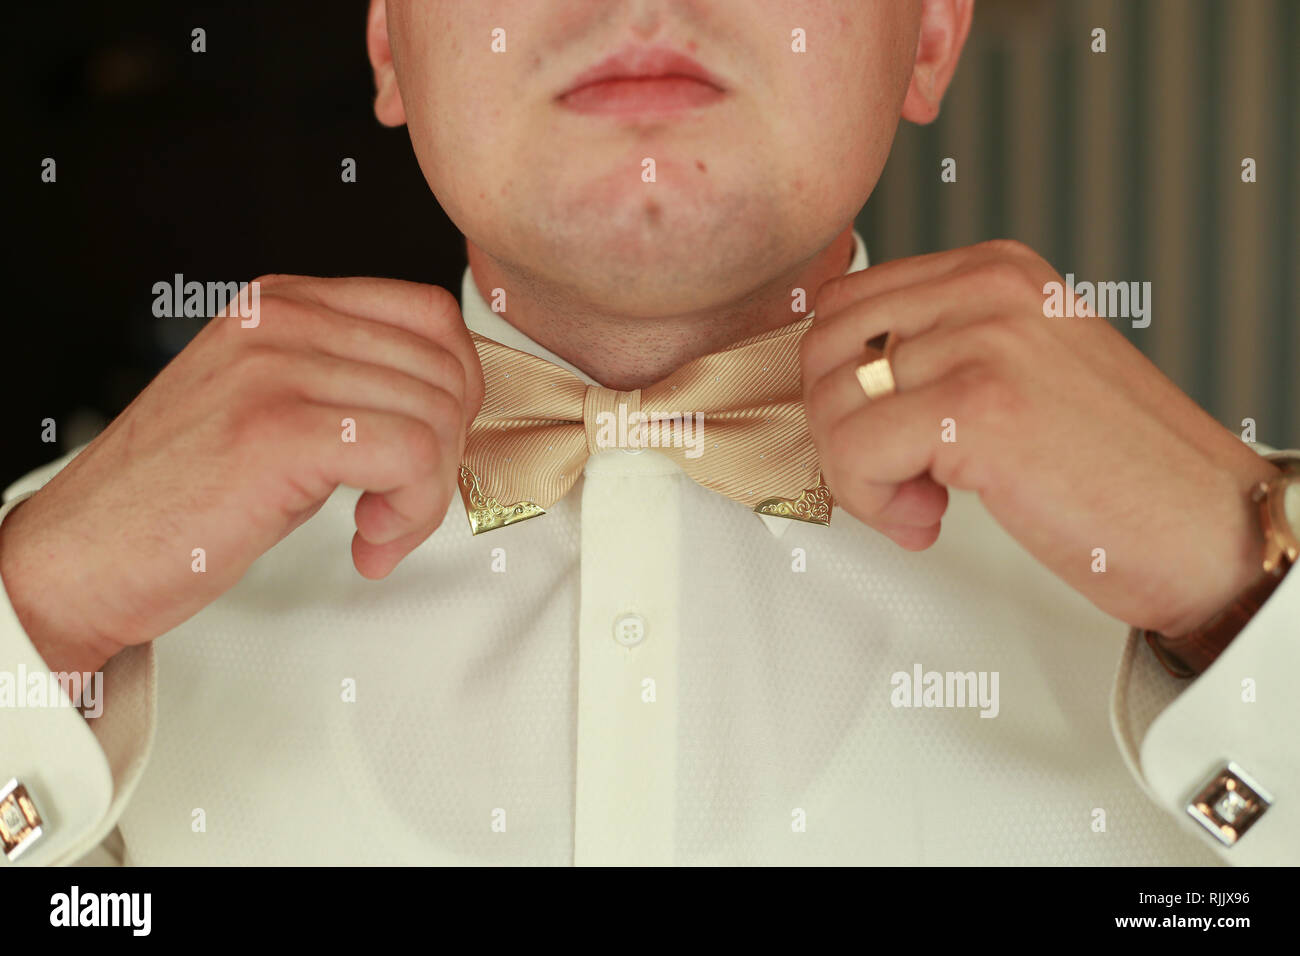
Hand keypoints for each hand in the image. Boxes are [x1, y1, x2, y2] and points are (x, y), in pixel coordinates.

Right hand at [0, 276, 482, 673]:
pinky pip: (410, 456)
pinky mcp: (276, 431)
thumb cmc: (179, 497)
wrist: (82, 557)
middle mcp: (280, 320)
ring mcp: (275, 370)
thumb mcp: (274, 409)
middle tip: (406, 504)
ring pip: (436, 414)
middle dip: (448, 450)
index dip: (456, 390)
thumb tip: (452, 403)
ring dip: (428, 493)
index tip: (429, 451)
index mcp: (282, 303)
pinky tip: (371, 542)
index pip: (429, 314)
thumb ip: (352, 385)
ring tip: (379, 530)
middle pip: (445, 364)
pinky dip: (413, 512)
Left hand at [800, 239, 1278, 636]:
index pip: (847, 304)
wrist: (1206, 530)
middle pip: (825, 347)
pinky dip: (872, 502)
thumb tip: (842, 382)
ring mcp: (985, 340)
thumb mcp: (1023, 371)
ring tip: (919, 502)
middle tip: (894, 478)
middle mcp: (988, 288)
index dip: (842, 385)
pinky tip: (929, 519)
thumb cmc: (1119, 466)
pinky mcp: (978, 407)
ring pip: (832, 402)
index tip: (885, 438)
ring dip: (858, 474)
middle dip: (838, 428)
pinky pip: (854, 452)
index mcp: (996, 270)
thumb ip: (941, 355)